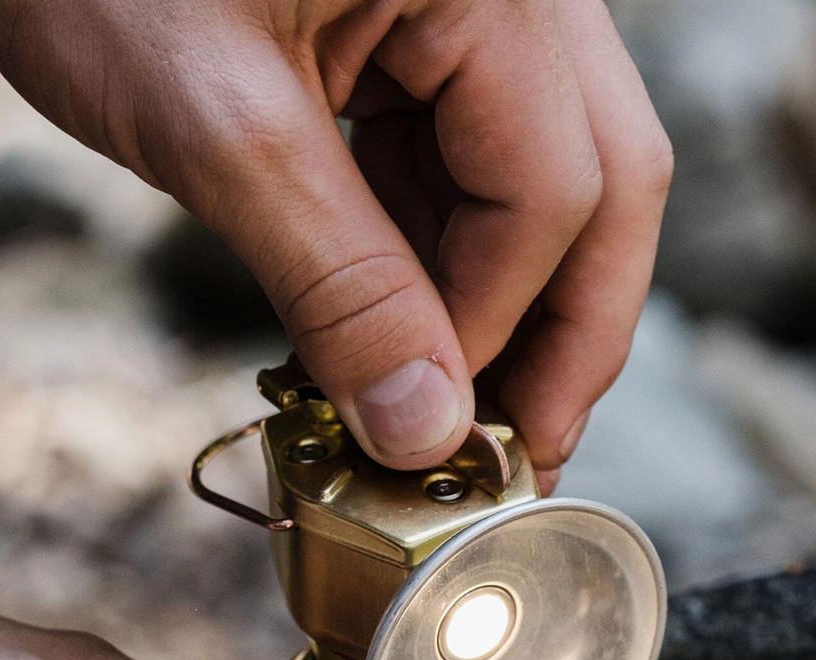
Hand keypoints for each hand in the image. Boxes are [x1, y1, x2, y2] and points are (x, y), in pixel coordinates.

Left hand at [0, 0, 670, 490]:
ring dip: (498, 306)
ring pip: (541, 182)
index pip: (551, 193)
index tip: (430, 434)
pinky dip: (437, 254)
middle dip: (560, 336)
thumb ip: (339, 284)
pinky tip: (396, 325)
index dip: (498, 334)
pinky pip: (466, 159)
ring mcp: (474, 6)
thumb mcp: (216, 124)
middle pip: (598, 185)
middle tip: (517, 458)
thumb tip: (425, 431)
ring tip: (441, 410)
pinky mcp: (420, 30)